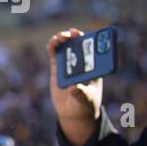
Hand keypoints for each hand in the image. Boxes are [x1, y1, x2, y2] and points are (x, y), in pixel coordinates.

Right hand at [46, 28, 103, 145]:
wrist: (73, 112)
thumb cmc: (85, 105)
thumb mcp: (85, 100)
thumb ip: (81, 94)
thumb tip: (74, 88)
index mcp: (94, 69)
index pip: (95, 52)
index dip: (93, 42)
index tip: (91, 37)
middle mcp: (82, 64)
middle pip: (80, 46)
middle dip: (77, 37)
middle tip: (72, 33)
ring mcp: (69, 65)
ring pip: (67, 49)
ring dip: (63, 40)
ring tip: (59, 37)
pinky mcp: (58, 69)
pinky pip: (55, 56)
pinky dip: (53, 49)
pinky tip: (51, 44)